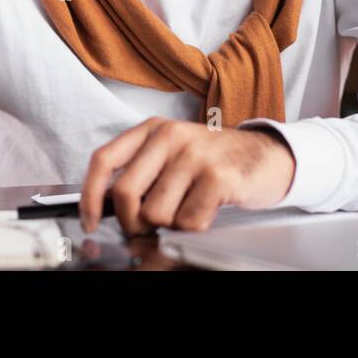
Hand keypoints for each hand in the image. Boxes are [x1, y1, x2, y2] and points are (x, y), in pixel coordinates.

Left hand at [79, 118, 296, 235]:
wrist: (267, 155)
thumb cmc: (215, 160)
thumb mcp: (173, 153)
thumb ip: (142, 172)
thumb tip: (104, 210)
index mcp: (153, 129)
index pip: (104, 160)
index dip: (90, 196)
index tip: (91, 221)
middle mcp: (171, 136)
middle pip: (124, 193)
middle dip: (131, 222)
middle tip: (147, 228)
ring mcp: (195, 155)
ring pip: (155, 213)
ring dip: (169, 224)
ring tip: (188, 208)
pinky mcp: (218, 176)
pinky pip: (187, 222)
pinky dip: (194, 227)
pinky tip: (207, 210)